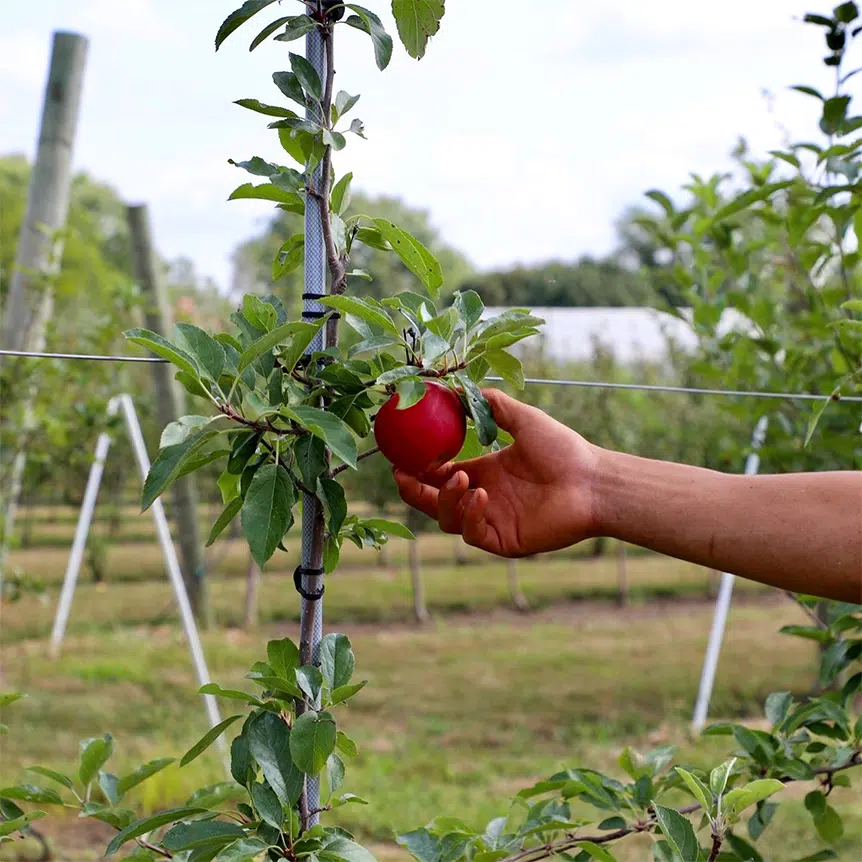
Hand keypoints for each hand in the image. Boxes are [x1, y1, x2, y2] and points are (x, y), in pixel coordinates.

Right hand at [393, 389, 598, 556]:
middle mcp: (484, 498)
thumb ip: (493, 405)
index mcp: (484, 473)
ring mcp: (492, 522)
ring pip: (448, 519)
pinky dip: (468, 515)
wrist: (593, 481)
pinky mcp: (503, 541)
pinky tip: (480, 495)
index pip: (439, 476)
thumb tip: (459, 389)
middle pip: (435, 501)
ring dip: (446, 499)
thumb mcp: (524, 419)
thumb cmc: (564, 450)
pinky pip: (471, 534)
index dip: (418, 470)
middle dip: (414, 491)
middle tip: (403, 475)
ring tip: (461, 477)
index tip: (401, 457)